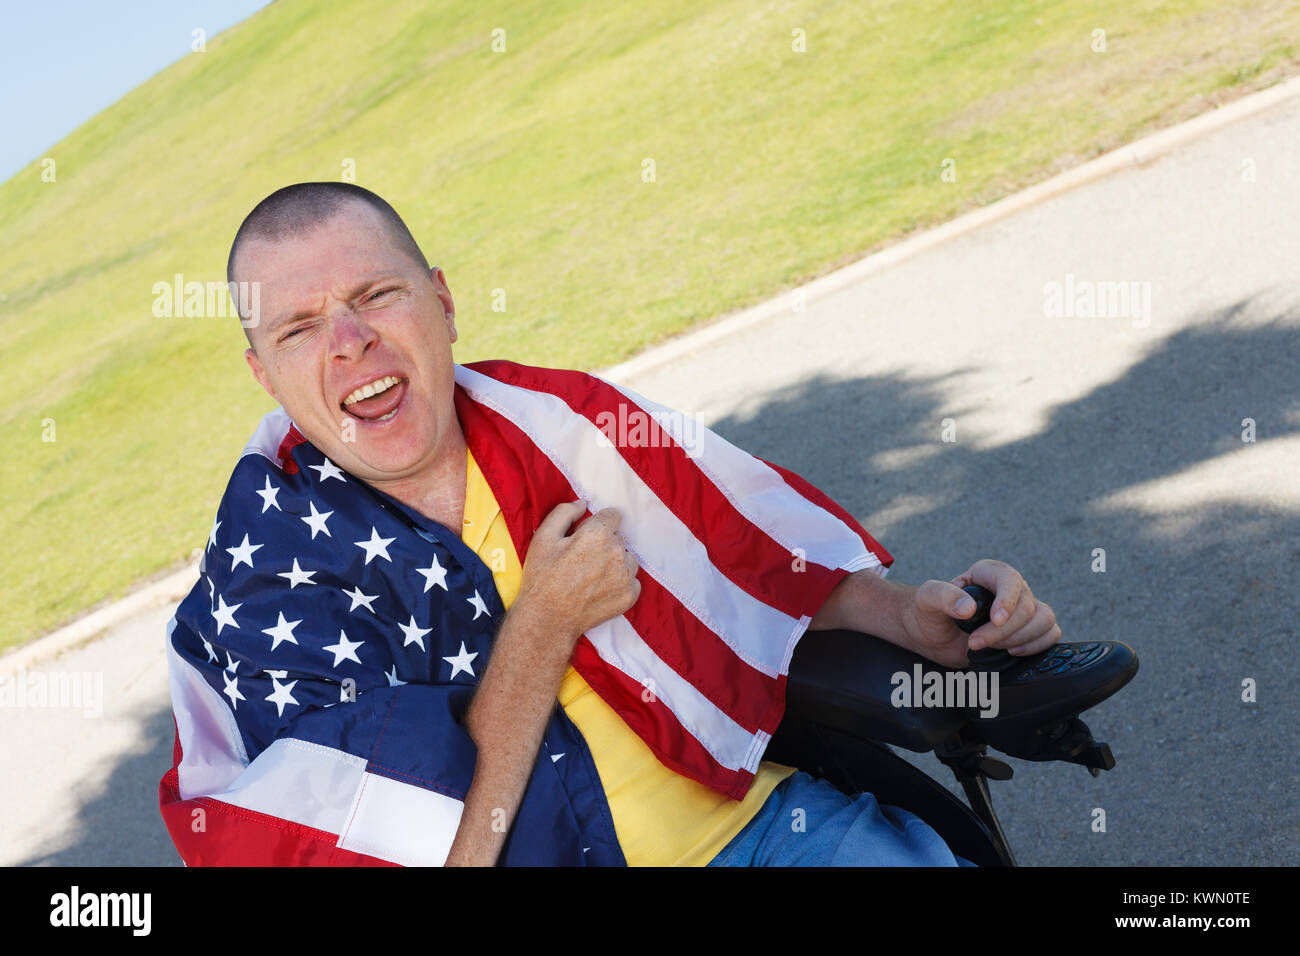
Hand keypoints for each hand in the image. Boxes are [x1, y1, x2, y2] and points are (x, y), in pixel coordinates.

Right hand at [516, 500, 640, 652]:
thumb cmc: (542, 577)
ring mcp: (626, 576)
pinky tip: (601, 589)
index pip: (613, 515)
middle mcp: (618, 552)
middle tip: (583, 560)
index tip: (585, 536)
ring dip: (615, 562)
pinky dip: (620, 582)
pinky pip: (632, 580)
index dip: (598, 524)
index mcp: (598, 534)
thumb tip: (582, 504)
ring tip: (592, 576)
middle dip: (604, 543)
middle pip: (619, 537)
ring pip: (627, 558)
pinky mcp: (630, 595)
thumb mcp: (543, 537)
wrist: (547, 619)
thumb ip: (564, 512)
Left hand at [903, 559, 1059, 667]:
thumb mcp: (927, 600)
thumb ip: (943, 596)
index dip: (1008, 601)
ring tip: (994, 648)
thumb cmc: (930, 613)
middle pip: (1027, 607)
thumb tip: (969, 608)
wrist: (933, 635)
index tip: (996, 620)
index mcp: (988, 573)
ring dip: (1021, 639)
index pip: (1010, 580)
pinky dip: (1036, 646)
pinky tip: (1012, 651)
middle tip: (975, 643)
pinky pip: (1051, 634)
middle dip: (1003, 631)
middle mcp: (1011, 588)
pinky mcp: (1029, 629)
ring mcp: (1022, 609)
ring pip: (1044, 619)